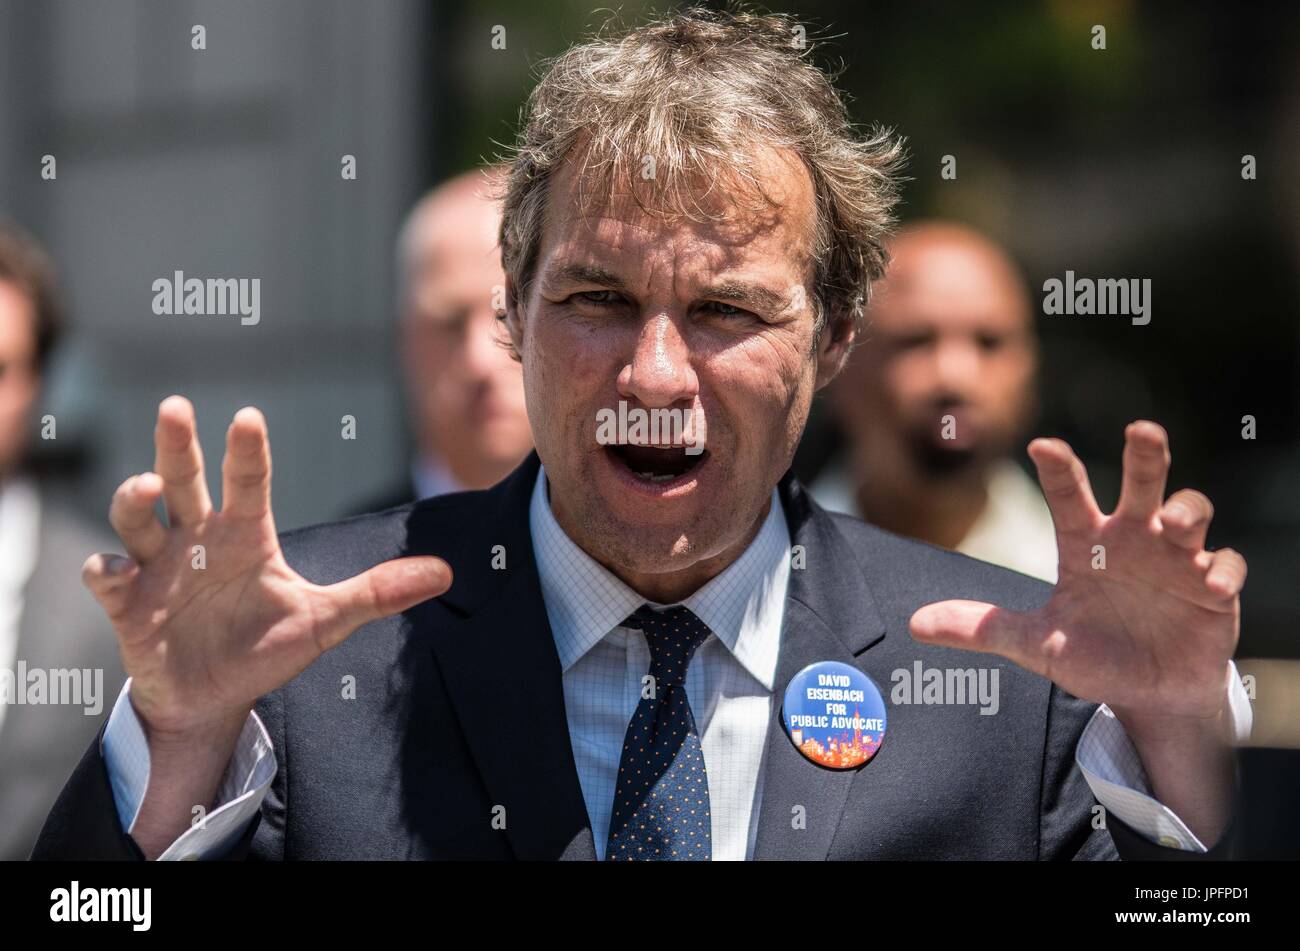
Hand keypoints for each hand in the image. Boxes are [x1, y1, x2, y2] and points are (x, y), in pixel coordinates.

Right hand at [83, 395, 452, 736]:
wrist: (215, 699)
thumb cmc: (266, 648)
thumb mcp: (326, 620)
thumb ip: (377, 593)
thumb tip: (446, 572)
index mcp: (245, 533)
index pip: (248, 479)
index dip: (247, 449)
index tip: (247, 416)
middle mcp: (198, 538)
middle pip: (184, 479)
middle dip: (176, 444)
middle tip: (174, 407)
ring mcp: (159, 568)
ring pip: (137, 517)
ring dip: (135, 499)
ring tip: (147, 489)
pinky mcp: (130, 606)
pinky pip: (109, 578)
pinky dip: (105, 570)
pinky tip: (111, 569)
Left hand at [909, 421, 1243, 722]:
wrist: (1148, 695)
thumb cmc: (1092, 656)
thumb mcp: (1036, 645)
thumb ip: (984, 629)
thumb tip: (914, 623)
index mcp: (1087, 544)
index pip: (1069, 495)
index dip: (1058, 468)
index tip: (1041, 443)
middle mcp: (1133, 539)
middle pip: (1142, 481)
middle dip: (1145, 454)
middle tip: (1140, 430)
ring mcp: (1177, 559)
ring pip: (1190, 511)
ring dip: (1185, 510)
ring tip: (1172, 525)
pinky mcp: (1214, 589)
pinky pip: (1226, 566)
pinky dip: (1222, 570)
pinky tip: (1212, 584)